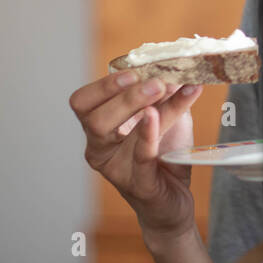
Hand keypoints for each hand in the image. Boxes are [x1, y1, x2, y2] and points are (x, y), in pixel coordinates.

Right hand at [69, 71, 204, 240]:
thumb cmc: (164, 154)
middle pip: (92, 116)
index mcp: (101, 127)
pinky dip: (147, 135)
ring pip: (109, 133)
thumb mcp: (168, 117)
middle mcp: (99, 148)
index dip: (104, 85)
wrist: (176, 198)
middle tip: (154, 80)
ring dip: (134, 106)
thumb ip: (168, 94)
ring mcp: (114, 168)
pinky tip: (155, 118)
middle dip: (121, 94)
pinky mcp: (136, 185)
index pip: (83, 102)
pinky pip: (138, 157)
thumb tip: (179, 64)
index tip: (133, 70)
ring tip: (161, 88)